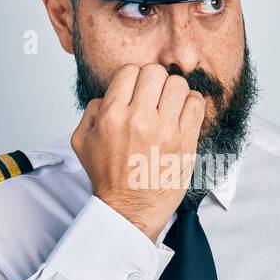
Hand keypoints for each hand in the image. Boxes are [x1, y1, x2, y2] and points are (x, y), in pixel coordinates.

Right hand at [71, 65, 205, 240]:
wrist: (129, 209)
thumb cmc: (109, 177)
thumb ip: (90, 112)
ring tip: (170, 107)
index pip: (129, 71)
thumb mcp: (82, 142)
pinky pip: (196, 104)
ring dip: (175, 92)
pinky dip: (192, 104)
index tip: (137, 90)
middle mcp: (139, 119)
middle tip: (154, 97)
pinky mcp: (185, 142)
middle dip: (155, 82)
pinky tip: (183, 115)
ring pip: (178, 84)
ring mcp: (165, 130)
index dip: (134, 77)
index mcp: (112, 115)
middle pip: (155, 72)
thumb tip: (106, 96)